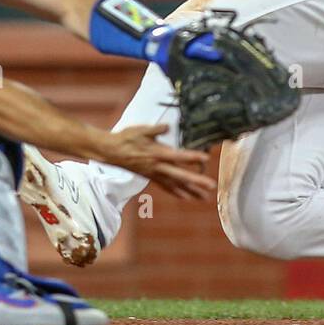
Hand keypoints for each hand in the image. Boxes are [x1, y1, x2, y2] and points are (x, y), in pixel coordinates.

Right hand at [97, 124, 214, 199]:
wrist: (112, 151)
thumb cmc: (127, 138)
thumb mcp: (141, 130)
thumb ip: (156, 129)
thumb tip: (168, 127)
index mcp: (157, 153)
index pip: (178, 156)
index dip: (192, 157)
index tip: (206, 159)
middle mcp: (158, 166)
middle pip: (180, 175)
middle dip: (196, 181)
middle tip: (211, 186)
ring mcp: (154, 173)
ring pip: (175, 184)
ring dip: (190, 191)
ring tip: (204, 197)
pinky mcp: (151, 177)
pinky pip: (166, 187)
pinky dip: (177, 192)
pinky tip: (186, 197)